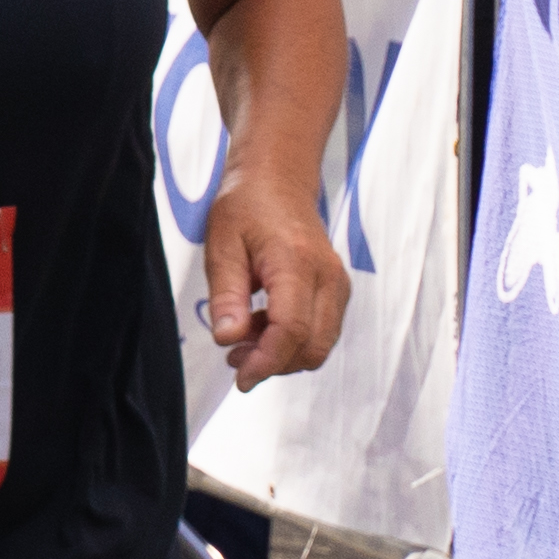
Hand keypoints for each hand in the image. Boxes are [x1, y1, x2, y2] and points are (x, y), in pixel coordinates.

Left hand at [204, 176, 351, 389]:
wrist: (278, 180)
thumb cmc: (246, 207)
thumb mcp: (221, 246)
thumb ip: (225, 295)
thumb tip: (227, 339)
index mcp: (297, 262)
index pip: (292, 329)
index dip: (267, 361)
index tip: (241, 378)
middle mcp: (328, 277)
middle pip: (313, 346)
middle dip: (274, 364)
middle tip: (235, 358)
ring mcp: (338, 285)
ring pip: (320, 345)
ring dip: (282, 355)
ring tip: (244, 337)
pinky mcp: (337, 291)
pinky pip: (321, 332)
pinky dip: (292, 341)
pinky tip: (261, 326)